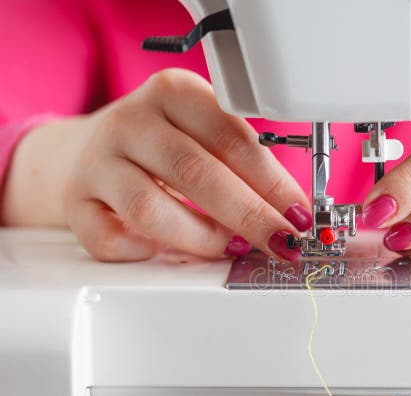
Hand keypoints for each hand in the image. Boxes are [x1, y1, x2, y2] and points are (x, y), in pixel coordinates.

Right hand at [1, 68, 310, 260]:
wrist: (91, 148)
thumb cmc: (167, 145)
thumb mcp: (207, 134)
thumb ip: (246, 165)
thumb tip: (293, 214)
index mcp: (174, 93)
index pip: (232, 138)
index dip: (272, 183)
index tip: (299, 215)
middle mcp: (132, 121)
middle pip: (196, 172)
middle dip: (249, 216)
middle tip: (281, 243)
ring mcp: (98, 161)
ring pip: (149, 209)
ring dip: (200, 237)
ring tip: (229, 247)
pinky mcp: (75, 201)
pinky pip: (110, 238)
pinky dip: (144, 252)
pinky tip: (165, 249)